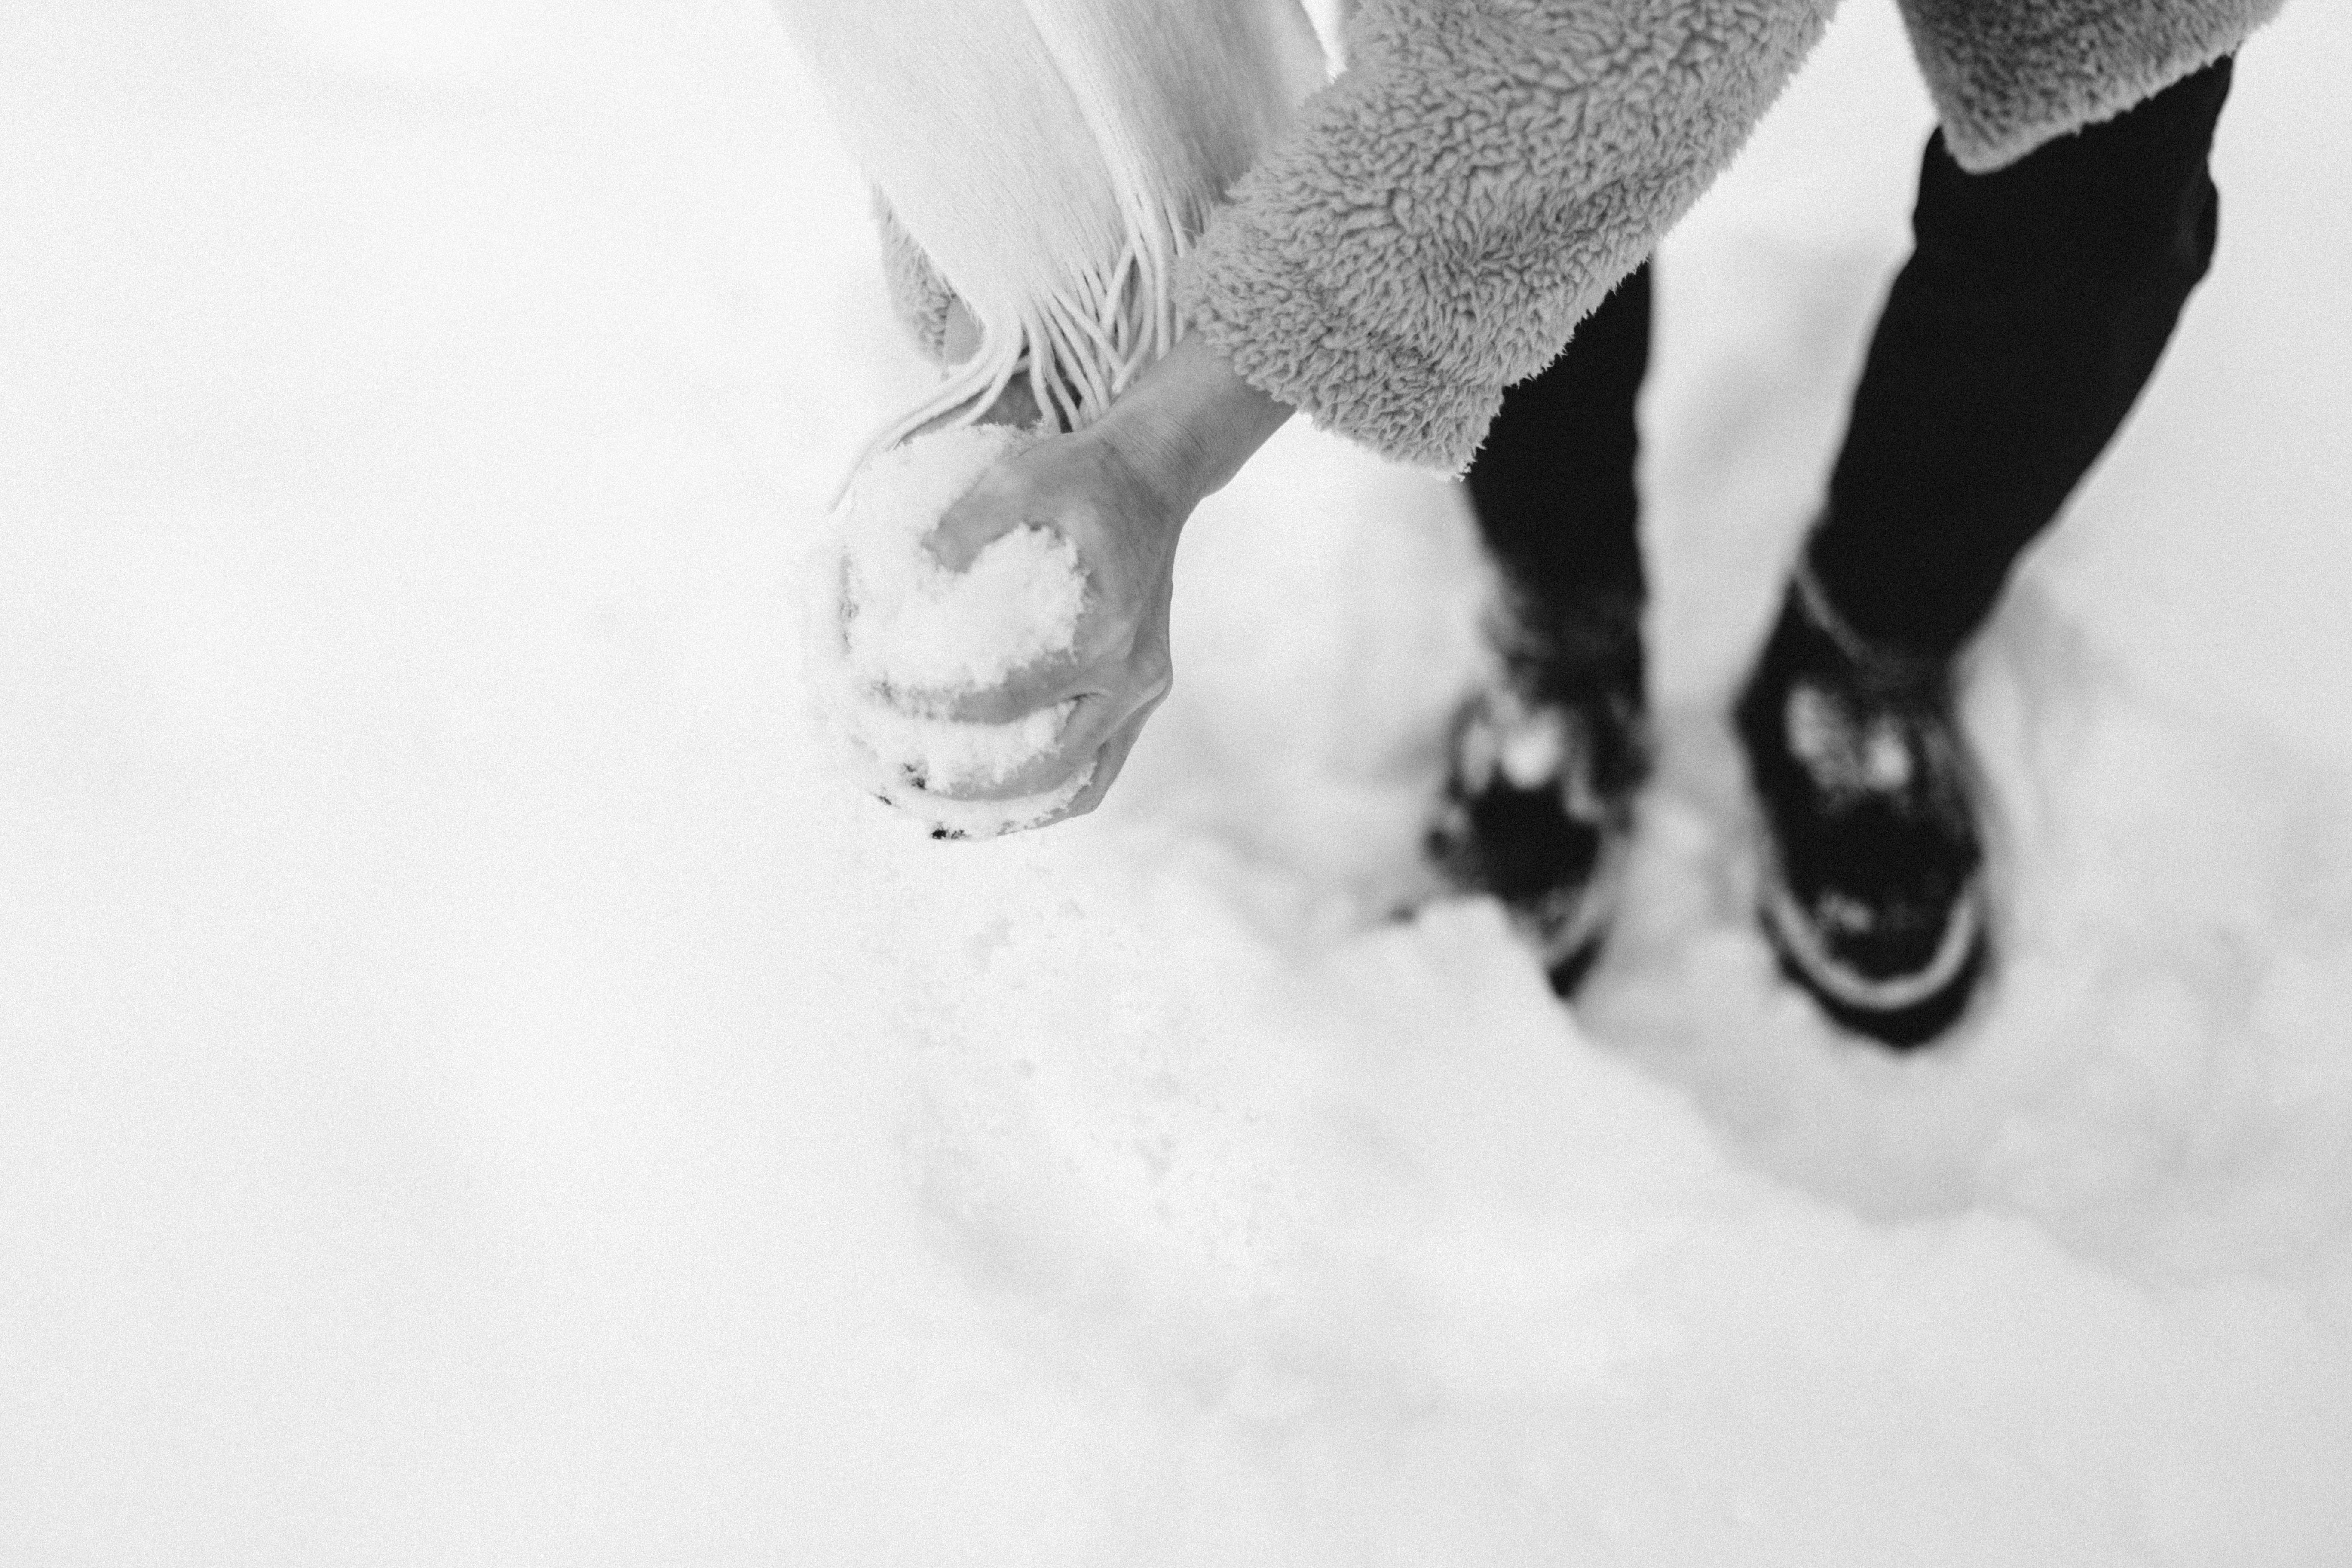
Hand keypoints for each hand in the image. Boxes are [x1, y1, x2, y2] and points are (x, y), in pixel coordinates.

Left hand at [909, 334, 1292, 824]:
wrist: (1155, 475)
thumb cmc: (1080, 475)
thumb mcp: (1019, 477)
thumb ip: (964, 525)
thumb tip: (904, 577)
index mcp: (1108, 629)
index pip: (1006, 697)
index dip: (931, 706)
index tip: (870, 699)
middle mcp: (1134, 675)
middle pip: (1049, 768)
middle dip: (966, 789)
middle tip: (894, 783)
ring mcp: (1143, 695)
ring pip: (1081, 786)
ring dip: (1010, 810)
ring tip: (938, 818)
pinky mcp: (1138, 699)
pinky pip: (1097, 771)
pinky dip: (1047, 796)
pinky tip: (990, 804)